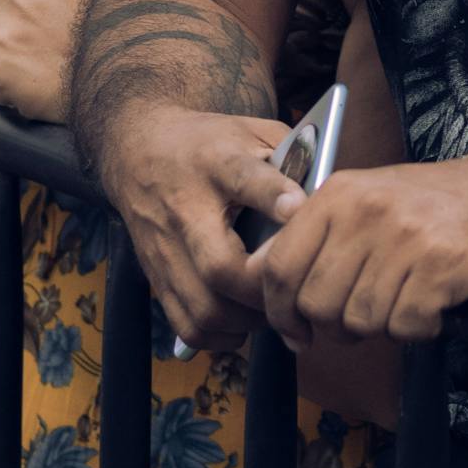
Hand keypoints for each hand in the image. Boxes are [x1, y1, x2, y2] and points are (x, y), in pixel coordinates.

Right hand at [101, 103, 292, 349]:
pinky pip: (187, 326)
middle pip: (219, 266)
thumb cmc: (209, 144)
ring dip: (248, 320)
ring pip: (205, 308)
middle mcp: (186, 209)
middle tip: (295, 288)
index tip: (298, 209)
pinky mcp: (156, 275)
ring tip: (273, 308)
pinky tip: (242, 321)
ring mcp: (166, 248)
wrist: (138, 150)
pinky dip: (221, 336)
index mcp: (216, 163)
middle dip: (264, 288)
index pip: (243, 179)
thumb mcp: (251, 130)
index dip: (273, 196)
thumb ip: (291, 157)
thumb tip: (329, 196)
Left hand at [254, 157, 467, 343]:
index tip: (294, 332)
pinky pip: (405, 327)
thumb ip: (318, 237)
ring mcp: (405, 236)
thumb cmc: (432, 206)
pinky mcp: (443, 264)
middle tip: (365, 318)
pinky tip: (433, 306)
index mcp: (338, 194)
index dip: (279, 312)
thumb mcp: (365, 201)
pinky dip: (418, 329)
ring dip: (382, 327)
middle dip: (336, 326)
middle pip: (317, 303)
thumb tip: (268, 290)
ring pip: (360, 321)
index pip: (279, 266)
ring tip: (405, 302)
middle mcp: (366, 211)